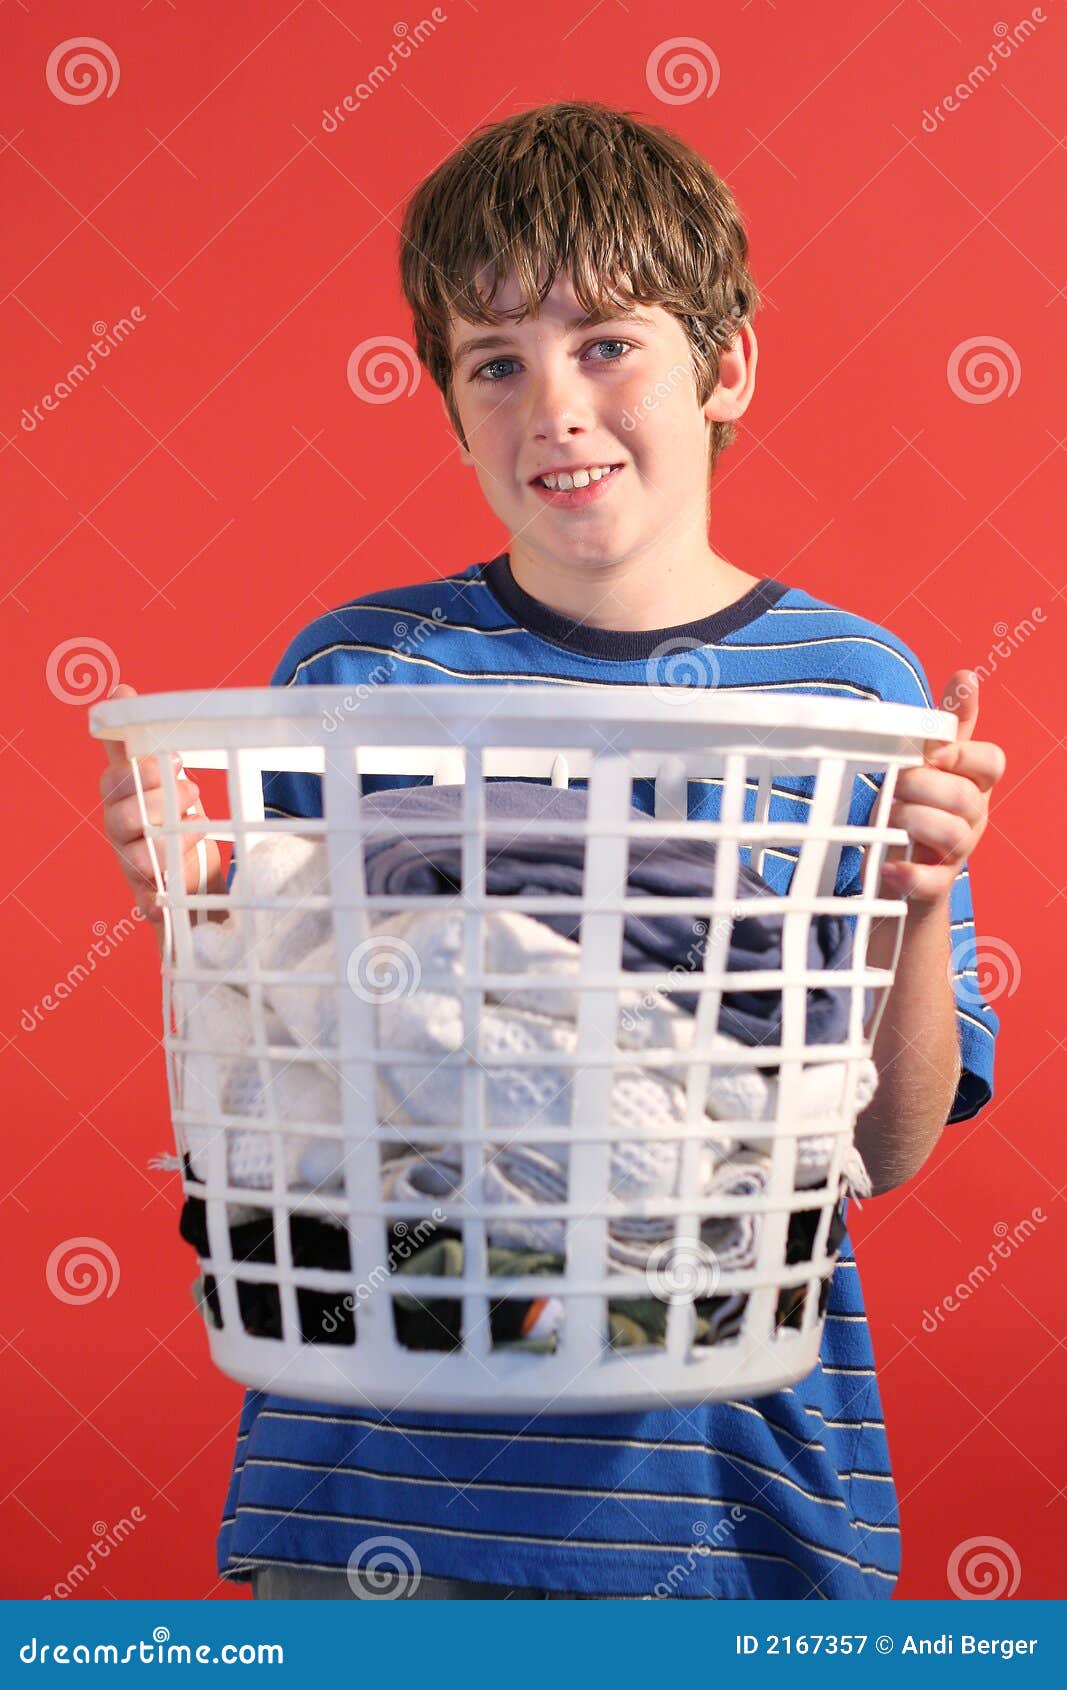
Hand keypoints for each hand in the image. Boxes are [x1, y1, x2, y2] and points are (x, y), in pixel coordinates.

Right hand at [98, 682, 219, 923]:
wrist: (189, 881)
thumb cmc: (170, 822)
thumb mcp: (161, 779)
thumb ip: (140, 742)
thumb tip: (119, 690)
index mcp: (122, 800)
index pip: (112, 779)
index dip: (139, 769)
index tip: (172, 760)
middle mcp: (120, 833)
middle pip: (120, 816)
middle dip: (158, 801)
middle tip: (193, 790)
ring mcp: (131, 867)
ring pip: (134, 856)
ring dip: (166, 842)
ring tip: (193, 832)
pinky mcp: (149, 900)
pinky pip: (147, 900)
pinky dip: (159, 896)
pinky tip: (173, 889)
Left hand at [880, 669, 1006, 906]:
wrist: (898, 876)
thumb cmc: (914, 811)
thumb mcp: (928, 767)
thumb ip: (946, 728)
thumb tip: (967, 675)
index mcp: (972, 784)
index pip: (991, 762)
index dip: (964, 754)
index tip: (934, 753)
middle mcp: (972, 818)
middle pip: (965, 796)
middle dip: (923, 786)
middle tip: (894, 786)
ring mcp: (956, 854)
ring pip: (951, 833)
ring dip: (911, 821)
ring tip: (886, 819)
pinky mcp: (934, 886)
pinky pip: (932, 882)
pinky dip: (910, 874)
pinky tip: (890, 866)